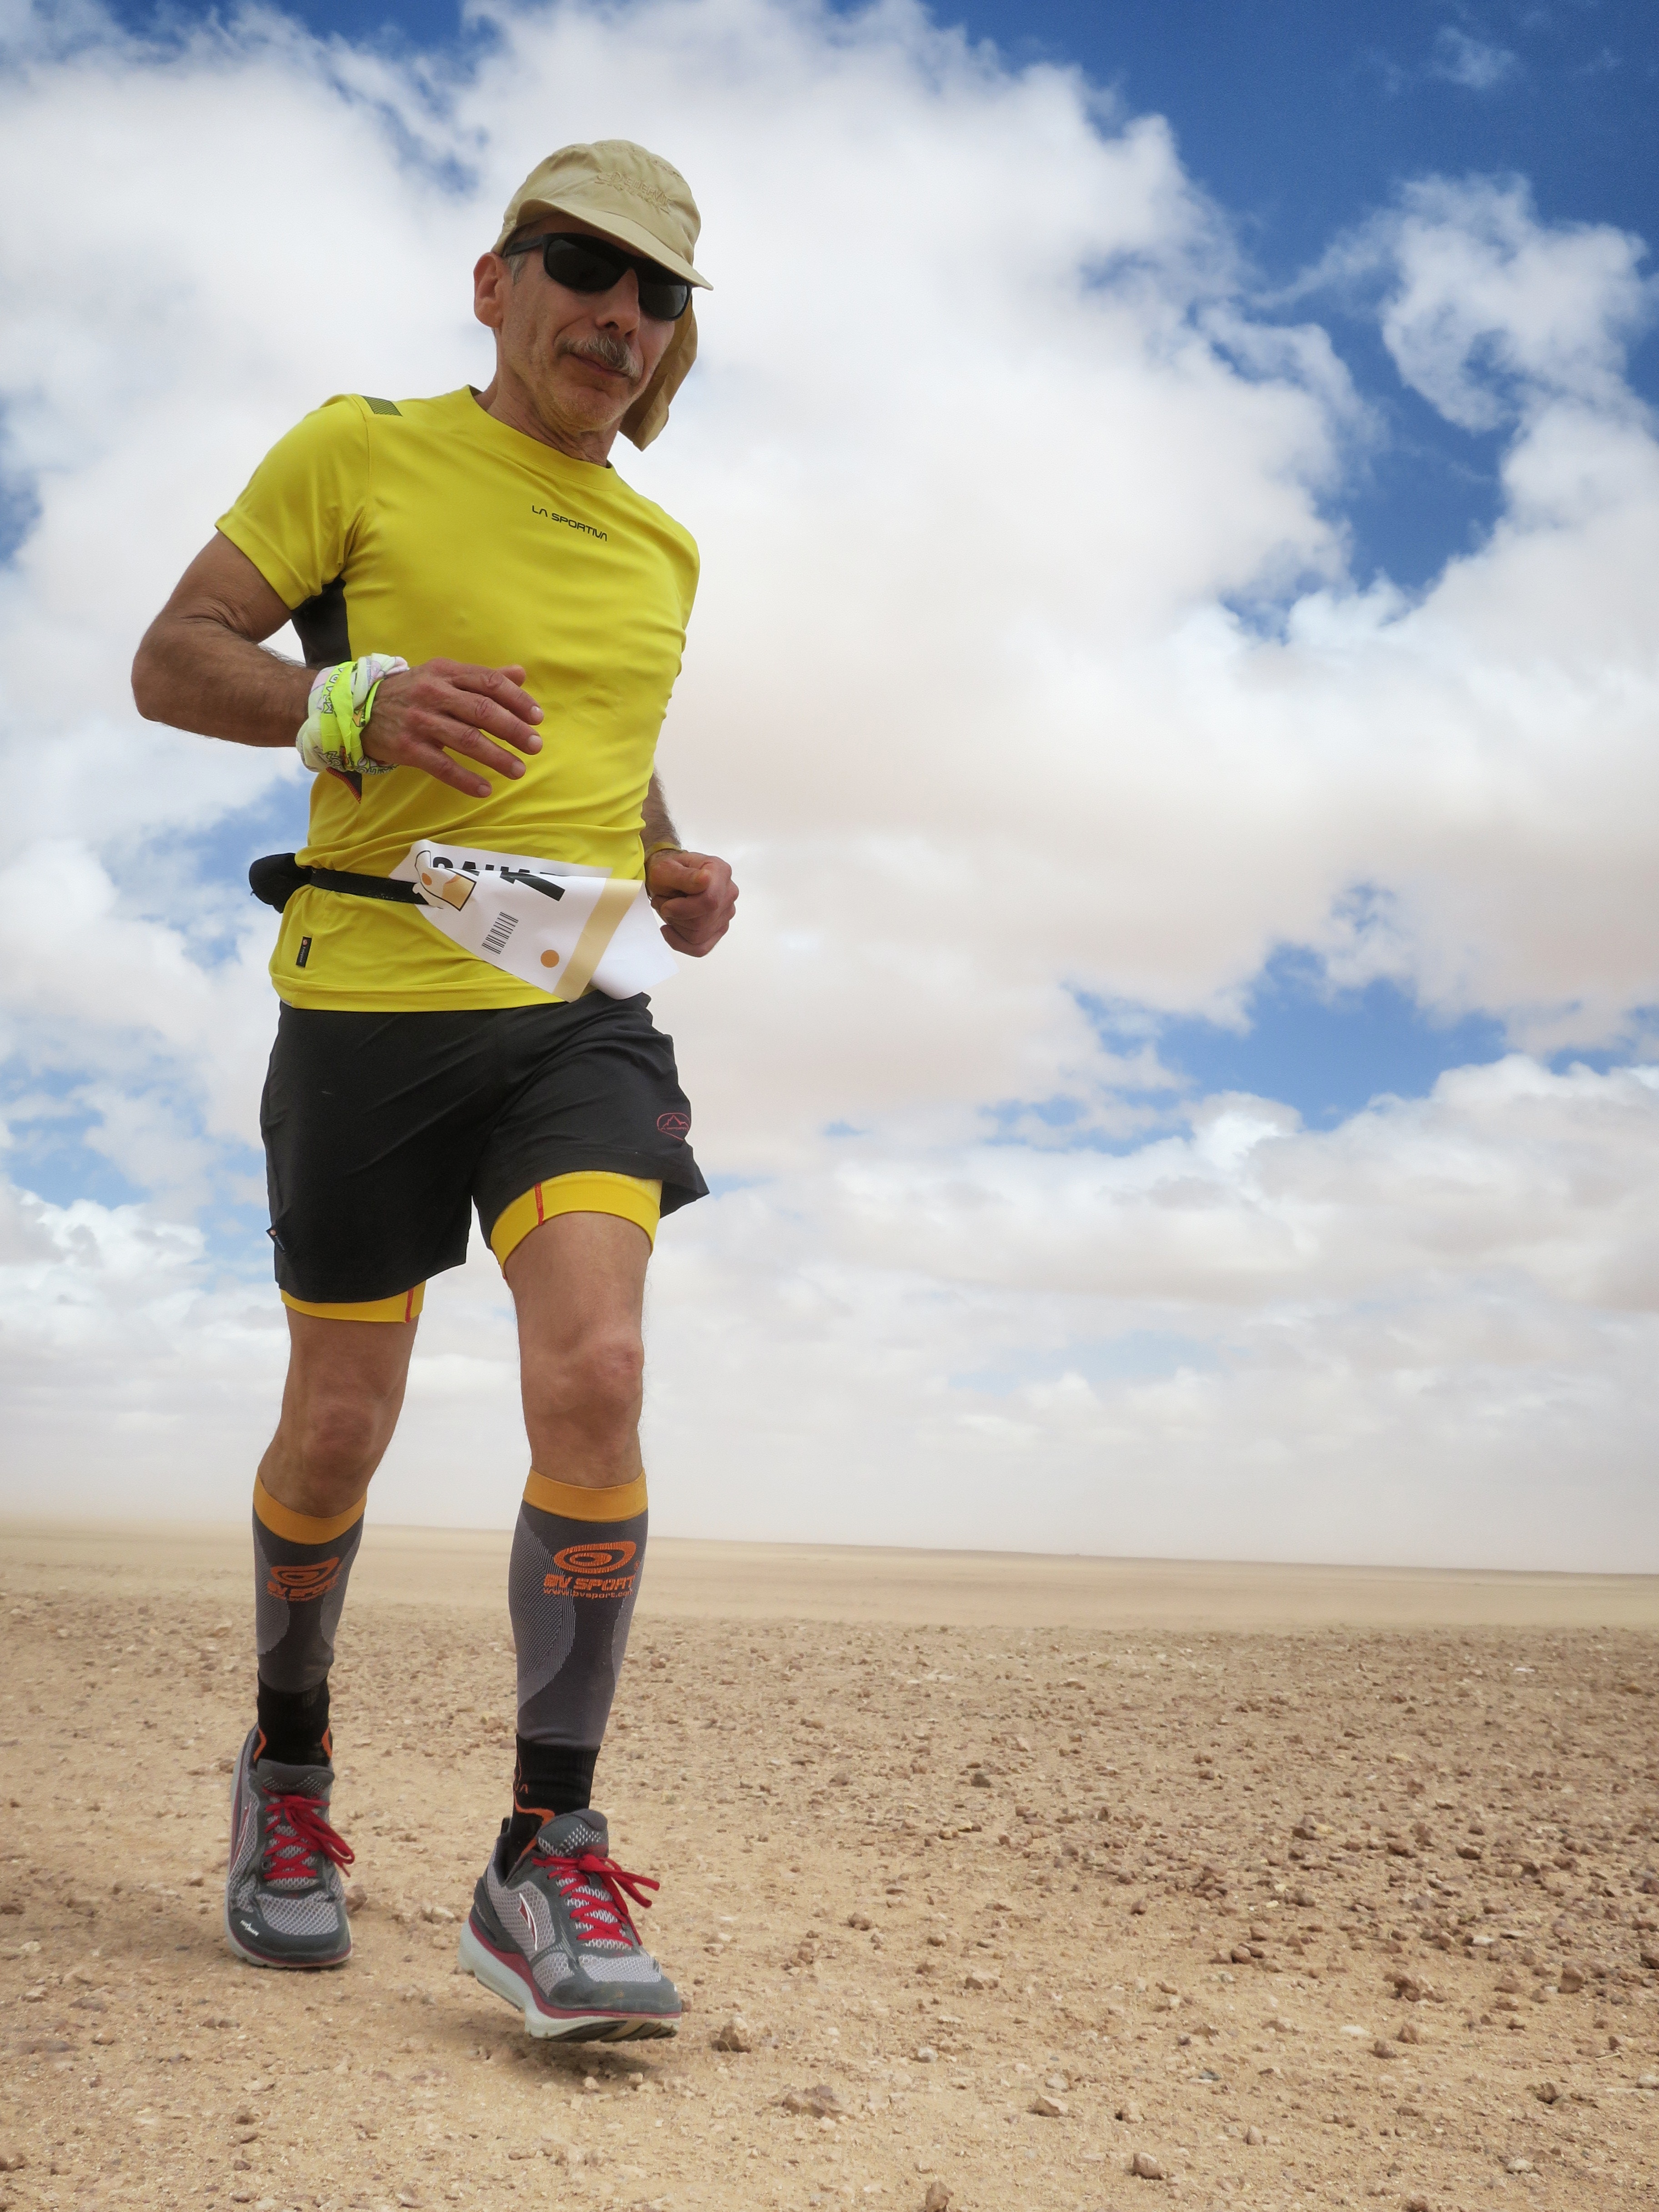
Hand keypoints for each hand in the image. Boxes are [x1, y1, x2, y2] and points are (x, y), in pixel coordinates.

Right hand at [360, 658, 542, 797]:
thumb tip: (520, 674)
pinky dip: (466, 779)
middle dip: (513, 729)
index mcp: (446, 672)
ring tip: (519, 770)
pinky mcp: (408, 747)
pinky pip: (442, 766)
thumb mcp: (443, 676)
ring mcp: (420, 721)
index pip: (488, 682)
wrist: (359, 709)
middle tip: (535, 745)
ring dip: (497, 757)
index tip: (537, 717)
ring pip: (466, 739)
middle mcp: (433, 693)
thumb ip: (481, 677)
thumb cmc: (412, 692)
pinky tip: (485, 789)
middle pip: (481, 710)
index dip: (517, 700)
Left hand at [644, 848, 737, 956]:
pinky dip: (680, 943)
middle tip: (662, 902)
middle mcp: (728, 892)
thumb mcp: (666, 869)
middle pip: (702, 922)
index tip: (665, 904)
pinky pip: (701, 948)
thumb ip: (685, 876)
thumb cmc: (667, 871)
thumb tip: (705, 879)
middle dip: (675, 916)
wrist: (667, 876)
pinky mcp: (719, 928)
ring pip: (699, 936)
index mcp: (720, 872)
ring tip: (668, 908)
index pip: (709, 901)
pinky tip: (670, 930)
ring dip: (675, 926)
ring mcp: (726, 912)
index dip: (683, 908)